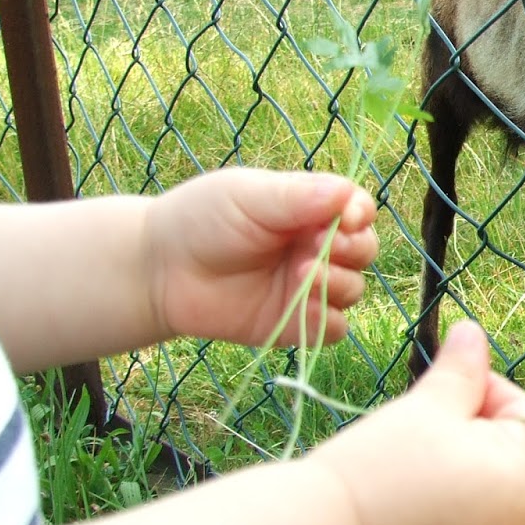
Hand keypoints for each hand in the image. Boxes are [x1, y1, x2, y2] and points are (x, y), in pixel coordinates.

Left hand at [144, 169, 378, 346]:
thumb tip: (346, 196)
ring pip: (354, 289)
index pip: (358, 210)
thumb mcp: (248, 196)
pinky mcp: (297, 323)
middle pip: (365, 250)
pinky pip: (333, 329)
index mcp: (311, 210)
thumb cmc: (202, 220)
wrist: (160, 270)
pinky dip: (328, 321)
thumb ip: (297, 196)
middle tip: (315, 248)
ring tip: (300, 276)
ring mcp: (309, 287)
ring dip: (338, 283)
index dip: (360, 214)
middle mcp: (317, 247)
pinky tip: (305, 311)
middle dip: (352, 249)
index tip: (346, 219)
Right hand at [310, 321, 524, 524]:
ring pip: (491, 512)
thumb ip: (461, 370)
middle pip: (514, 469)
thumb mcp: (424, 408)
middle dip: (476, 441)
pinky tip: (400, 520)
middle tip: (418, 432)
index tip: (443, 394)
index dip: (491, 395)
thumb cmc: (375, 471)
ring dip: (462, 487)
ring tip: (405, 476)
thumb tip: (474, 332)